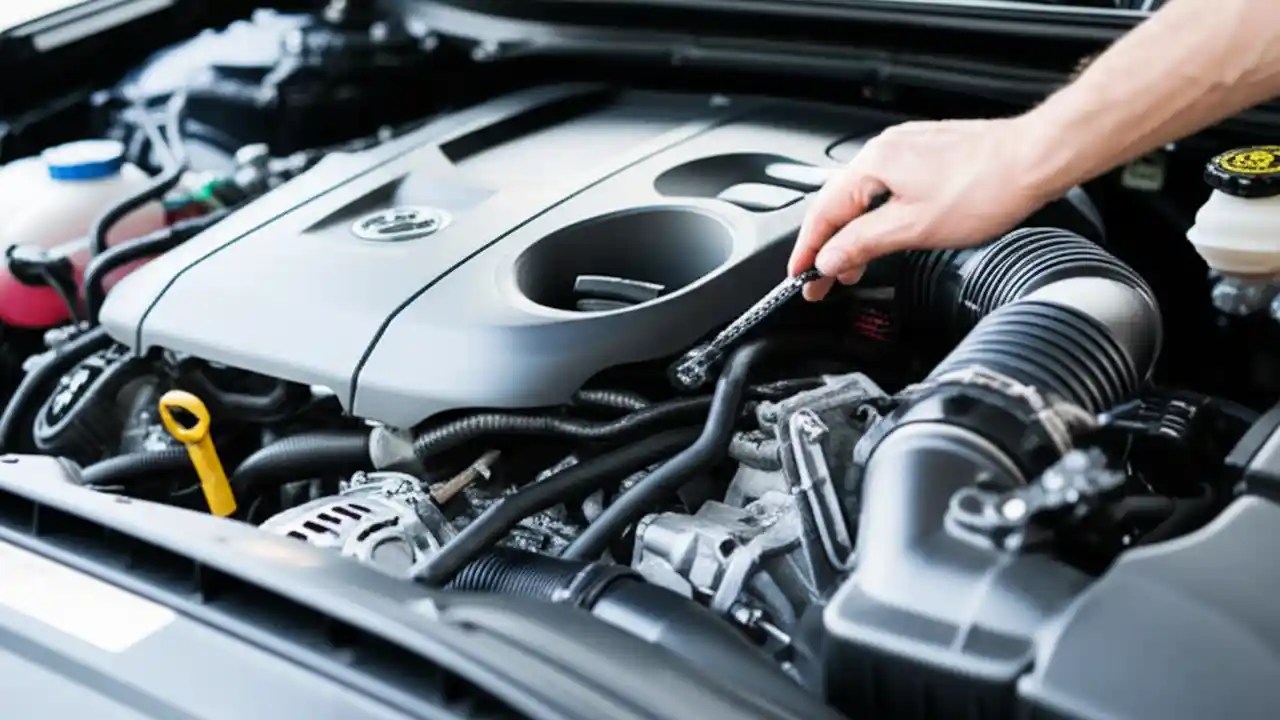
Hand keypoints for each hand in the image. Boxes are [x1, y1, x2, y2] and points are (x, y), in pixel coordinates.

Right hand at [789, 117, 1057, 299]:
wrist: (1036, 158)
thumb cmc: (986, 186)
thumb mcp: (913, 228)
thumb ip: (863, 244)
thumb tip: (830, 258)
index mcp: (873, 164)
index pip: (822, 214)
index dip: (807, 251)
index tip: (799, 277)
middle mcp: (885, 150)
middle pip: (839, 205)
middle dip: (828, 247)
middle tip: (823, 282)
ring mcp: (907, 150)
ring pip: (863, 198)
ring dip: (853, 235)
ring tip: (853, 268)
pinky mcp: (928, 155)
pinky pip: (886, 189)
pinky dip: (875, 217)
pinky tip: (883, 235)